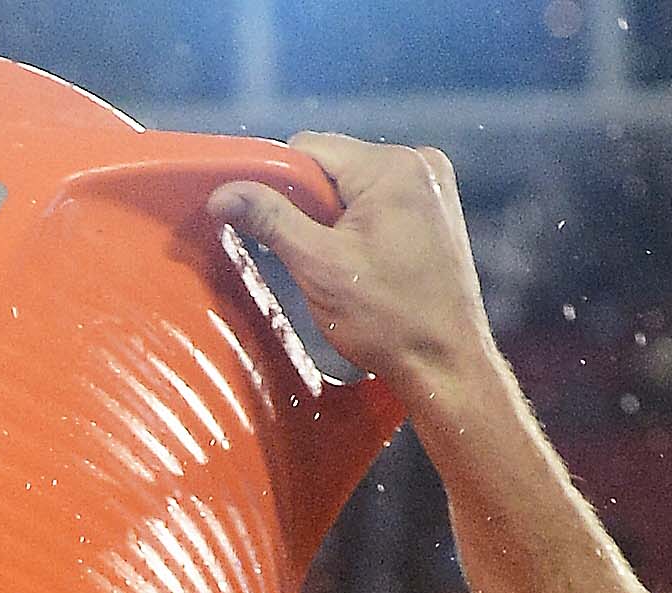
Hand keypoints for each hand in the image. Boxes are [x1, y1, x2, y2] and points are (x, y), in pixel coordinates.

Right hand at [207, 134, 495, 393]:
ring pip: (354, 188)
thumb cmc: (392, 323)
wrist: (446, 365)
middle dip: (313, 210)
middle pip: (333, 167)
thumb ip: (270, 221)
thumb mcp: (318, 269)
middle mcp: (418, 163)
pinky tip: (367, 267)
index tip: (275, 229)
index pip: (308, 149)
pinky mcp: (435, 210)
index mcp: (391, 166)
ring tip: (350, 271)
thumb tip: (225, 193)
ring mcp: (431, 186)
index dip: (280, 187)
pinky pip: (379, 204)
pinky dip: (361, 230)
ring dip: (336, 223)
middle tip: (320, 262)